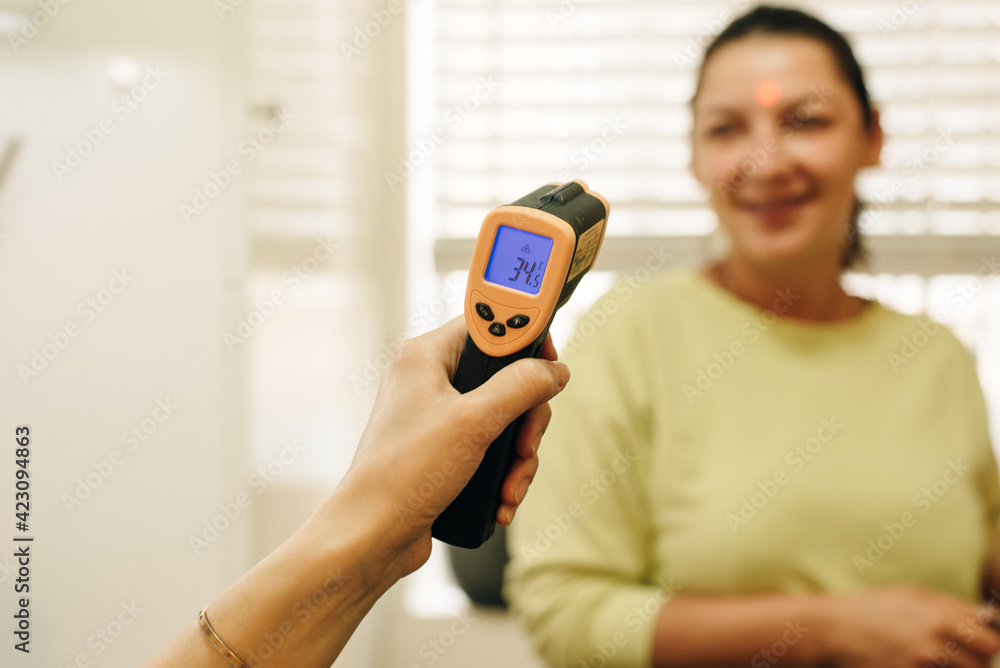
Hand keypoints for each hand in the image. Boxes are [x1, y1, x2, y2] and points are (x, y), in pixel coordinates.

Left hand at [339, 316, 568, 574]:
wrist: (372, 535)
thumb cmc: (405, 472)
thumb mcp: (475, 422)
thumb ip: (521, 387)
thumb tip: (555, 370)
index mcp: (426, 356)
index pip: (488, 324)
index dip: (522, 339)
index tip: (549, 361)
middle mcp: (430, 381)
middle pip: (505, 378)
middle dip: (525, 420)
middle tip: (526, 444)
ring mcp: (437, 418)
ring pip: (504, 419)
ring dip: (517, 456)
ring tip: (511, 486)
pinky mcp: (444, 451)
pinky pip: (490, 449)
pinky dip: (502, 473)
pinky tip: (501, 500)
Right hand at [822, 585, 999, 667]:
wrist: (832, 628)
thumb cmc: (870, 607)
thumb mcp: (909, 594)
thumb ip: (949, 605)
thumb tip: (985, 618)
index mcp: (940, 615)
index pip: (989, 638)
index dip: (986, 641)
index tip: (977, 641)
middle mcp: (936, 639)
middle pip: (983, 660)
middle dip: (977, 658)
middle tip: (962, 655)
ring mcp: (923, 661)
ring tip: (937, 659)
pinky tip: (920, 664)